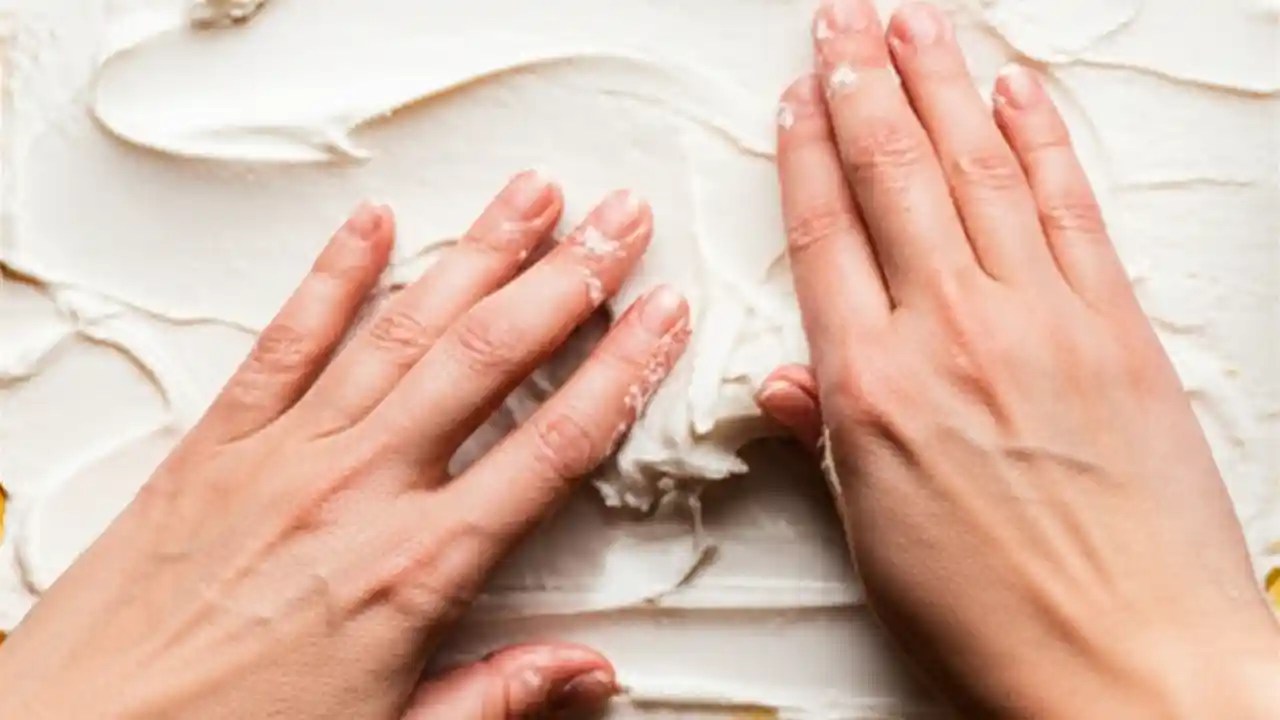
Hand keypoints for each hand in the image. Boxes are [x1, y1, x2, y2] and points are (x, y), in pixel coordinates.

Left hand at [0, 173, 689, 718]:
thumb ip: (497, 696)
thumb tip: (588, 672)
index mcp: (417, 567)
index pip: (553, 444)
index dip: (622, 370)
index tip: (661, 316)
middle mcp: (358, 490)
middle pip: (489, 359)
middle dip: (568, 279)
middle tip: (619, 222)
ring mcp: (284, 454)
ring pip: (402, 328)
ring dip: (477, 254)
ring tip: (531, 197)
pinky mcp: (216, 442)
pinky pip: (285, 340)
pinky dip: (333, 275)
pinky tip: (374, 225)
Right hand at [761, 1, 1279, 716]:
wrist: (1130, 665)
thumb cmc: (995, 617)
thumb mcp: (873, 535)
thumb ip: (830, 435)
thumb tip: (794, 380)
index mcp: (873, 386)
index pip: (827, 234)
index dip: (807, 154)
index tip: (797, 100)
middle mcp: (952, 333)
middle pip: (895, 176)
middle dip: (863, 83)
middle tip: (842, 23)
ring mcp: (1041, 320)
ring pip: (978, 169)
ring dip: (942, 85)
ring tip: (915, 25)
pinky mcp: (1117, 328)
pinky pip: (1069, 208)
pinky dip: (1041, 142)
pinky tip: (1015, 95)